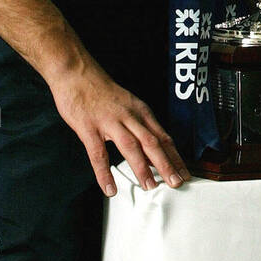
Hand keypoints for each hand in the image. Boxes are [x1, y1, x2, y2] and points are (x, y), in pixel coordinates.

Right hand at [48, 57, 189, 195]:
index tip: (184, 172)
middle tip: (176, 182)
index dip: (175, 156)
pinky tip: (110, 188)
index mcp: (140, 111)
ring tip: (150, 186)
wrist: (76, 72)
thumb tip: (151, 150)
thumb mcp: (128, 104)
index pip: (163, 137)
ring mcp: (109, 122)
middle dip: (166, 164)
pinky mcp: (88, 127)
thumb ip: (139, 126)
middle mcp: (128, 116)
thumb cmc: (102, 91)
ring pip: (130, 147)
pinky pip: (98, 154)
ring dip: (142, 168)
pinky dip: (104, 173)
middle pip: (152, 142)